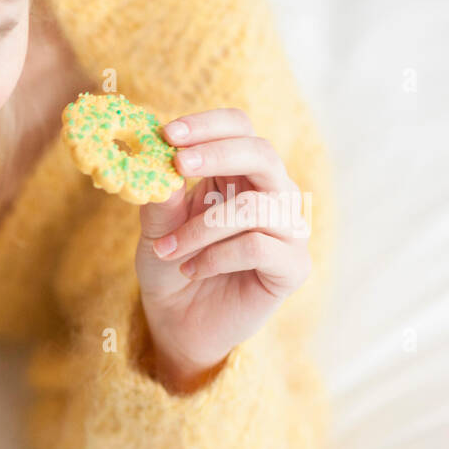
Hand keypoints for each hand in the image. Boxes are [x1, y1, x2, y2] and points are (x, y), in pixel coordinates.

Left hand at [136, 108, 311, 392]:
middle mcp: (272, 195)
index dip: (208, 125)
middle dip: (216, 154)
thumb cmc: (171, 267)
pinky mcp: (292, 266)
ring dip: (200, 226)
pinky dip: (215, 257)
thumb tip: (158, 159)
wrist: (177, 323)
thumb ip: (161, 197)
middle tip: (176, 162)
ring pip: (254, 206)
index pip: (240, 129)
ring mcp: (288, 230)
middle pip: (261, 153)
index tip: (168, 133)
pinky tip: (191, 270)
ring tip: (165, 249)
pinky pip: (258, 247)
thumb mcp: (156, 229)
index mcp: (240, 175)